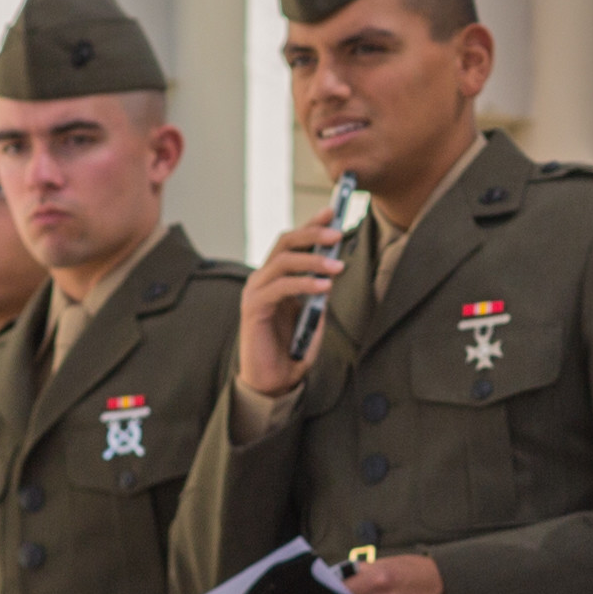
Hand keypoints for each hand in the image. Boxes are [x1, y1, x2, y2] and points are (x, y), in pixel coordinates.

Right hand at [233, 216, 344, 401]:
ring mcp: (256, 291)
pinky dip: (304, 284)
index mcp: (276, 277)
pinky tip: (324, 287)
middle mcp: (263, 279)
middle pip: (285, 242)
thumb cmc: (292, 348)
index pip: (292, 242)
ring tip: (338, 266)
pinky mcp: (254, 308)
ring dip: (313, 260)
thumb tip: (333, 267)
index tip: (333, 212)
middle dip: (313, 234)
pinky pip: (280, 287)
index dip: (311, 225)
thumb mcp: (313, 314)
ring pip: (283, 261)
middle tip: (338, 233)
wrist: (273, 381)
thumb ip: (319, 291)